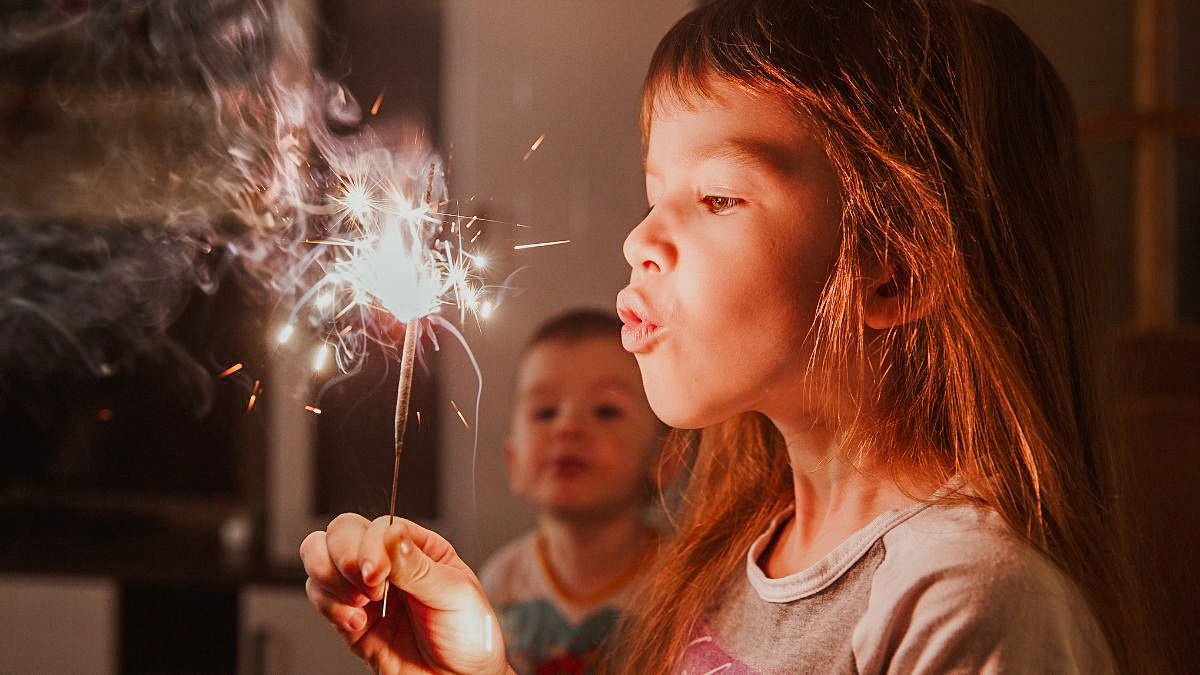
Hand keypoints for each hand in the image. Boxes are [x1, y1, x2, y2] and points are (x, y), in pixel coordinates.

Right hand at [300, 514, 510, 674]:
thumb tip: (391, 535)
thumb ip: (417, 566)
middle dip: (343, 557)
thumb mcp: (454, 594)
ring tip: (360, 604)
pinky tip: (355, 622)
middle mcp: (386, 562)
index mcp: (417, 547)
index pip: (378, 527)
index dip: (370, 545)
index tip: (378, 573)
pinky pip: (318, 596)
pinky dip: (327, 606)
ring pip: (319, 557)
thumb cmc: (469, 636)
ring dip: (330, 579)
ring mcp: (363, 589)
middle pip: (341, 532)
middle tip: (366, 586)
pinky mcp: (347, 617)